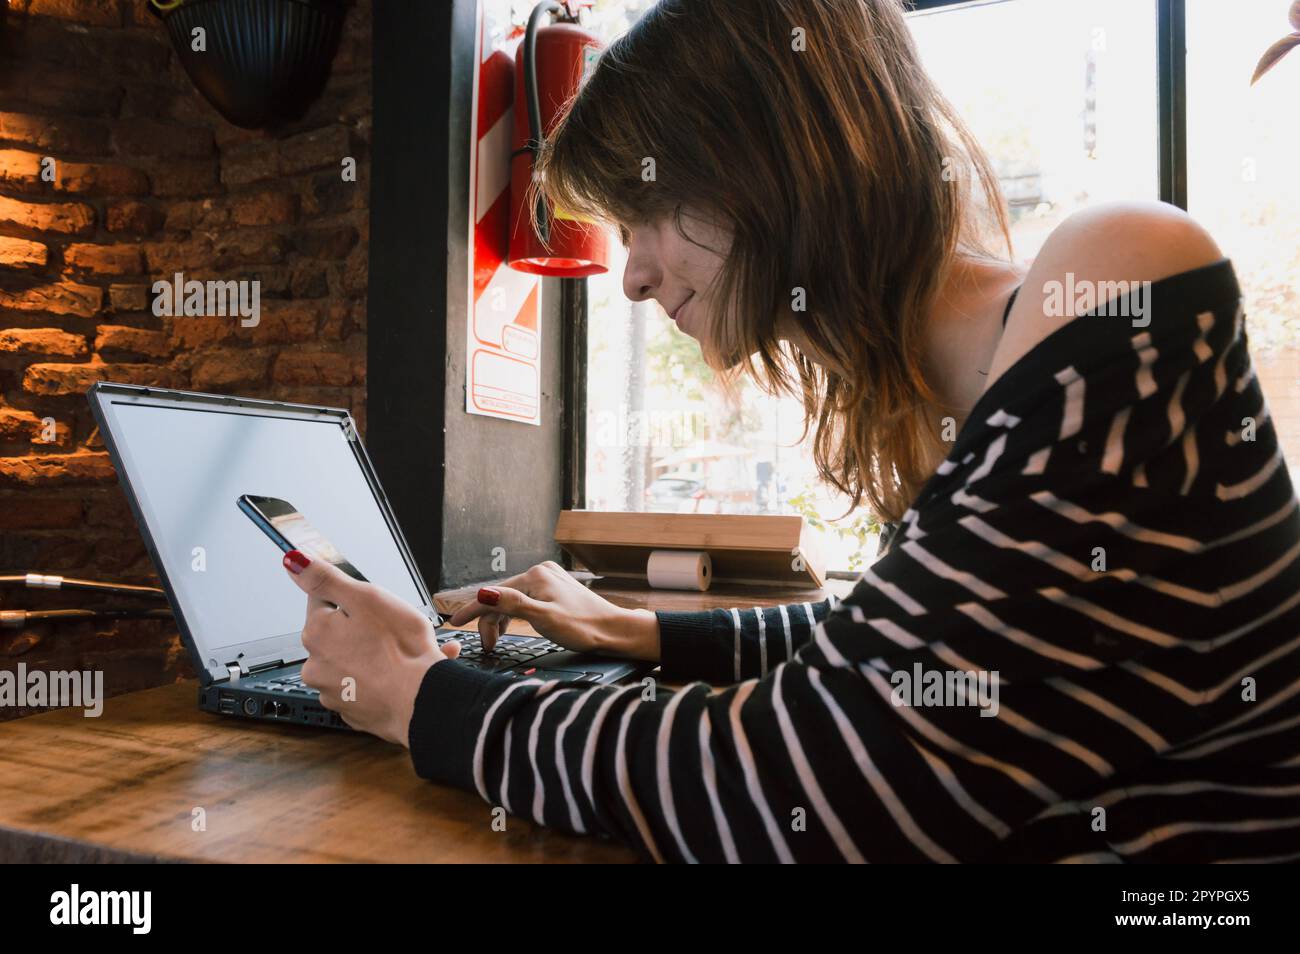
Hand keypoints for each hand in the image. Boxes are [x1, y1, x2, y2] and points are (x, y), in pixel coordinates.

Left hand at [282, 549, 458, 746]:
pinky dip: (384, 677)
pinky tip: (408, 672)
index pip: (324, 600)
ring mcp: (334, 691)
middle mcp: (316, 664)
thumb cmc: (401, 651)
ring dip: (378, 654)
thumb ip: (326, 579)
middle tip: (395, 629)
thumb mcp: (367, 598)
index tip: (373, 606)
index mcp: (317, 632)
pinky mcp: (353, 710)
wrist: (423, 701)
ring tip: (409, 652)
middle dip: (366, 628)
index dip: (353, 599)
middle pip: (339, 632)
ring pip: (355, 660)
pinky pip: (367, 685)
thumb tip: (292, 562)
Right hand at [445, 560, 659, 660]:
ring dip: (501, 620)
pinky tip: (512, 628)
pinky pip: (524, 600)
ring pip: (512, 600)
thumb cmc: (584, 627)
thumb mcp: (544, 619)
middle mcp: (540, 572)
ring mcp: (547, 580)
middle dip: (490, 621)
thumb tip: (484, 593)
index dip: (471, 610)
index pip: (493, 594)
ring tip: (497, 641)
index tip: (453, 623)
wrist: (612, 630)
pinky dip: (514, 615)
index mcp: (535, 576)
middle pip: (501, 597)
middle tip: (489, 647)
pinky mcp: (553, 589)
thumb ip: (512, 605)